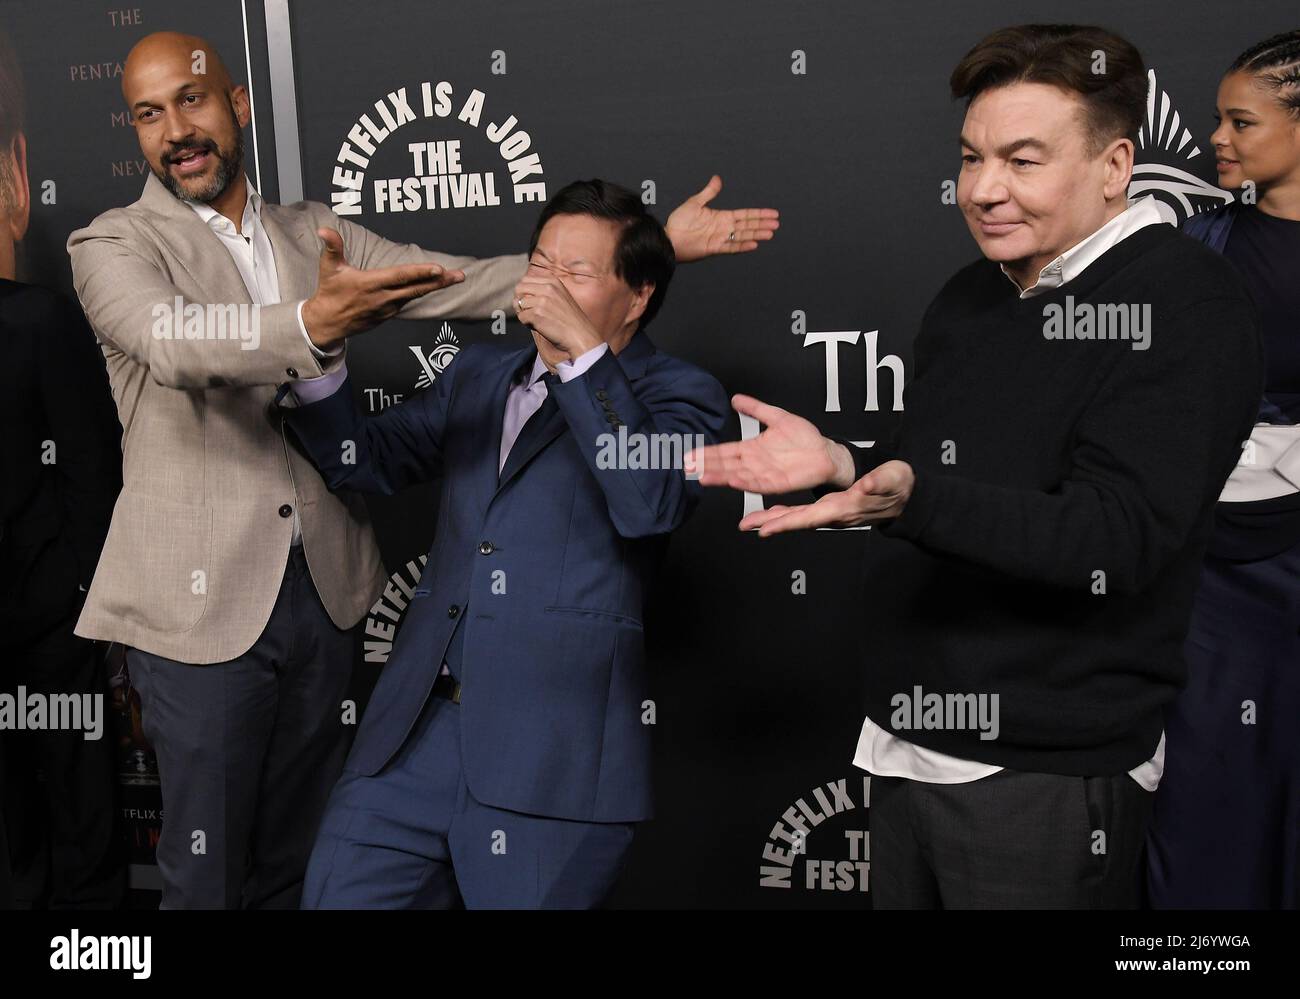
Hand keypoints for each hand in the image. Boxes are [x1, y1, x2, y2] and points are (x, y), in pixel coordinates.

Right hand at [300, 228, 464, 348]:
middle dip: (440, 282)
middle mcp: (384, 297)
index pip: (400, 276)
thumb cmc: (330, 293)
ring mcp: (388, 308)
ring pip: (416, 295)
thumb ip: (332, 247)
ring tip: (454, 278)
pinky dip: (421, 292)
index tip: (438, 269)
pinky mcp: (389, 315)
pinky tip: (433, 285)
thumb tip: (324, 230)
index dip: (420, 273)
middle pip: (417, 289)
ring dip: (435, 286)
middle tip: (461, 276)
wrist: (328, 323)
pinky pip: (408, 301)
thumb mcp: (328, 268)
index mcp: (371, 284)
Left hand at [513, 271, 604, 361]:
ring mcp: (542, 300)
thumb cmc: (571, 320)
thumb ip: (545, 291)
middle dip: (519, 300)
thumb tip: (522, 293)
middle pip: (519, 288)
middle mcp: (547, 288)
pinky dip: (526, 324)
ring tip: (536, 321)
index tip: (530, 302)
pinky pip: (521, 317)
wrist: (581, 336)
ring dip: (524, 313)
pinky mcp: (537, 314)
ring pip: (519, 303)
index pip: (526, 280)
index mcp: (553, 281)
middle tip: (527, 311)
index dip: (524, 292)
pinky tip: (538, 327)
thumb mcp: (561, 297)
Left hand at [665, 175, 778, 261]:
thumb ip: (709, 192)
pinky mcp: (714, 248)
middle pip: (747, 225)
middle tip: (777, 224)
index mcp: (721, 217)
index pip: (745, 215)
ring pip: (742, 235)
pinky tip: (754, 244)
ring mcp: (720, 238)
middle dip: (762, 224)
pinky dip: (742, 245)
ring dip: (756, 234)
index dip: (759, 213)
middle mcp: (723, 228)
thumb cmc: (679, 221)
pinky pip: (731, 247)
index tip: (772, 213)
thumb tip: (718, 179)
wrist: (669, 238)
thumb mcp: (695, 203)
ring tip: (770, 233)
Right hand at [684, 394, 855, 492]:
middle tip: (689, 467)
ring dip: (720, 477)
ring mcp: (764, 474)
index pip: (724, 451)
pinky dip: (745, 483)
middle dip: (707, 466)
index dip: (707, 453)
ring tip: (704, 476)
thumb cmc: (805, 438)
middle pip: (725, 465)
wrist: (825, 452)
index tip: (691, 455)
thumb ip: (756, 409)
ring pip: (737, 476)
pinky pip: (758, 484)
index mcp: (752, 448)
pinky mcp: (777, 483)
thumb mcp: (777, 417)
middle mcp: (754, 463)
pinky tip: (733, 481)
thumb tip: (737, 399)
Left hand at [737, 460, 914, 535]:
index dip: (787, 523)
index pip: (811, 518)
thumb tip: (867, 483)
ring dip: (773, 520)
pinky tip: (770, 513)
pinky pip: (803, 513)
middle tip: (745, 525)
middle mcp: (834, 514)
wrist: (905, 496)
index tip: (765, 529)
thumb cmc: (898, 486)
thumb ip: (879, 482)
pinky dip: (785, 513)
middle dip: (771, 524)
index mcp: (845, 508)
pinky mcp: (830, 508)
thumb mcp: (893, 479)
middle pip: (797, 521)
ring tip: (749, 521)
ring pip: (797, 518)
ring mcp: (831, 513)